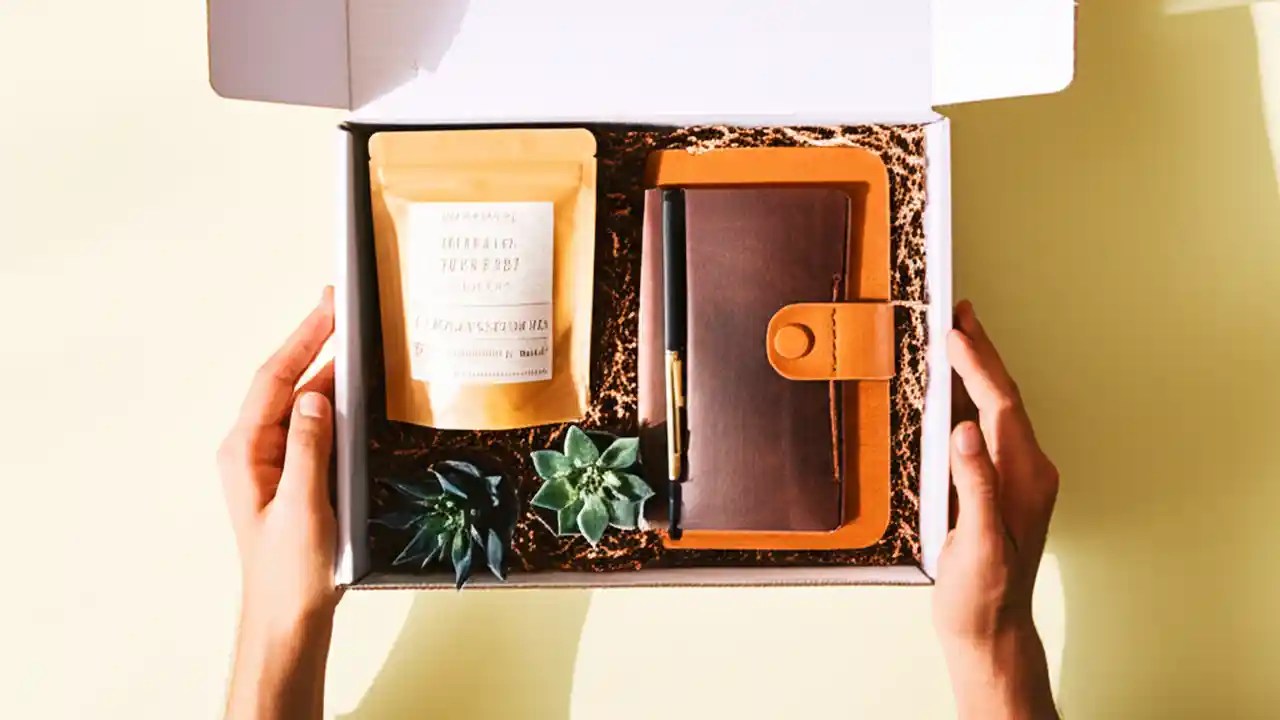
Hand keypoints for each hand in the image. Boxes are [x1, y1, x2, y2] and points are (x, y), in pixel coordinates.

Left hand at [219, 288, 338, 719]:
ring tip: (359, 341)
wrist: (288, 617)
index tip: (328, 306)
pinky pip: (314, 427)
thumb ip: (310, 449)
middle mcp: (255, 449)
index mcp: (246, 452)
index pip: (275, 380)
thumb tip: (318, 396)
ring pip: (302, 403)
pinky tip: (358, 393)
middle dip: (315, 343)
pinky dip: (336, 404)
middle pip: (287, 383)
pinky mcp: (295, 474)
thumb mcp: (303, 507)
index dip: (302, 339)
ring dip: (329, 373)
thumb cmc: (291, 571)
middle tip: (346, 307)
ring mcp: (274, 461)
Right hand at [933, 300, 1058, 719]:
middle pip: (1006, 398)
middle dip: (983, 353)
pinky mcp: (1001, 487)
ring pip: (999, 409)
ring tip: (961, 338)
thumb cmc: (983, 592)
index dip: (977, 365)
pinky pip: (991, 428)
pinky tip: (957, 392)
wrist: (991, 629)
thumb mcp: (976, 542)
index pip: (1000, 405)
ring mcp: (1017, 479)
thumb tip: (964, 429)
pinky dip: (973, 399)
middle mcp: (1028, 472)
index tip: (954, 332)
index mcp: (1025, 478)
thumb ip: (973, 484)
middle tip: (962, 313)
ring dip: (980, 371)